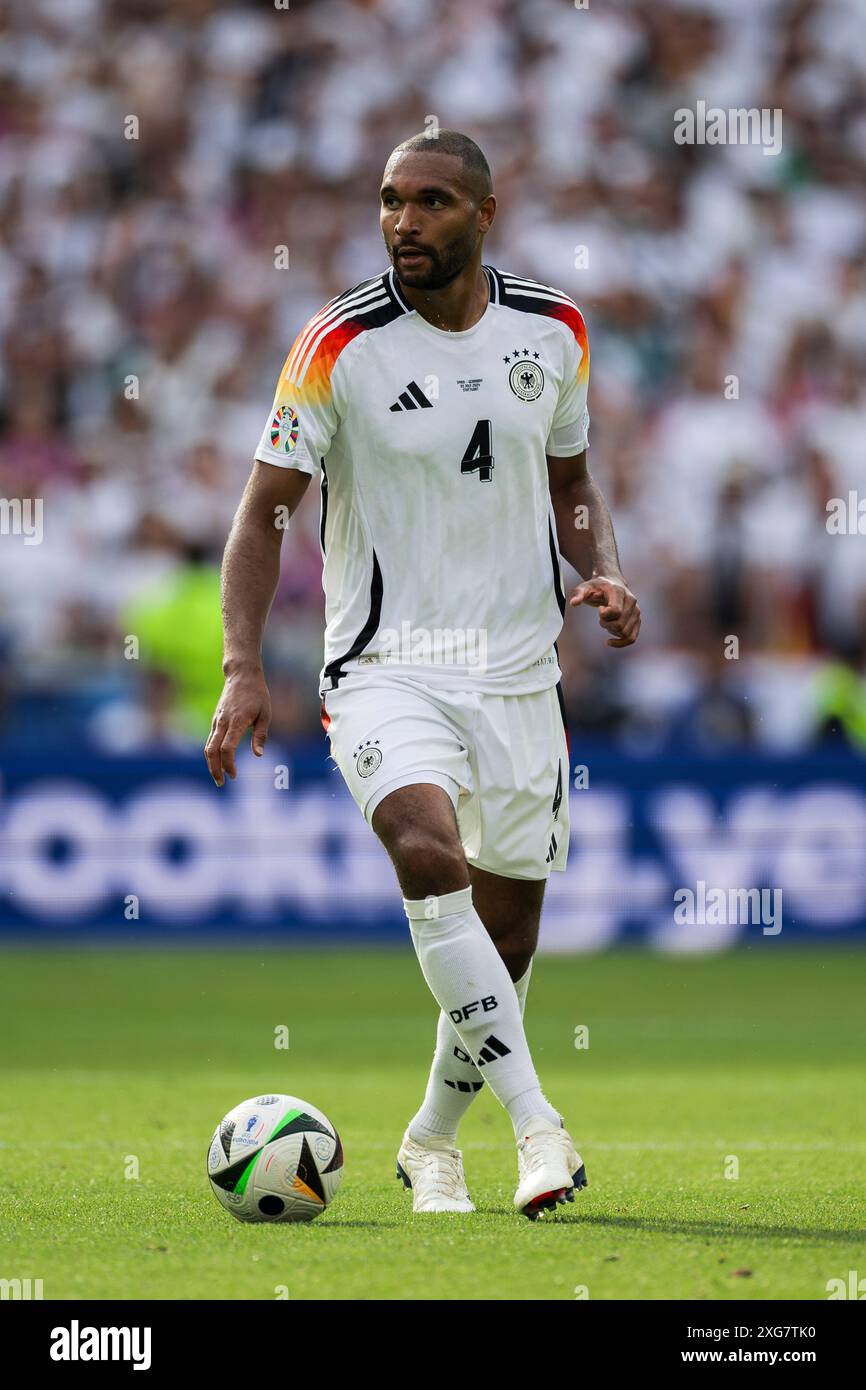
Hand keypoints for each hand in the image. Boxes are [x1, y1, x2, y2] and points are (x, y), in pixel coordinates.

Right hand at [204, 667, 271, 785]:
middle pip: (211, 750)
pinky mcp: (215, 721)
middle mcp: (223, 722)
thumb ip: (261, 735)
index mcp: (236, 721)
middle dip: (215, 769)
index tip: (234, 775)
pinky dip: (212, 754)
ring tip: (219, 777)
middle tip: (221, 783)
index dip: (228, 764)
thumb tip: (258, 755)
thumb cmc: (257, 694)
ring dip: (211, 764)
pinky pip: (210, 740)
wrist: (241, 675)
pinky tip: (218, 763)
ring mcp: (217, 721)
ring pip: (208, 746)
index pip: (226, 748)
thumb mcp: (266, 713)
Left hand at [570, 574, 640, 647]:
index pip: (615, 612)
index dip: (604, 615)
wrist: (611, 583)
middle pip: (619, 625)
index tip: (599, 609)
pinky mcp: (637, 620)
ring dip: (612, 631)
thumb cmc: (597, 587)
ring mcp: (636, 611)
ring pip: (625, 633)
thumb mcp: (585, 587)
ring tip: (607, 622)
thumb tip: (574, 603)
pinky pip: (631, 638)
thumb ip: (578, 594)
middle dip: (606, 624)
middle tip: (601, 617)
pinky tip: (609, 642)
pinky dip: (620, 643)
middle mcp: (631, 601)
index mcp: (619, 592)